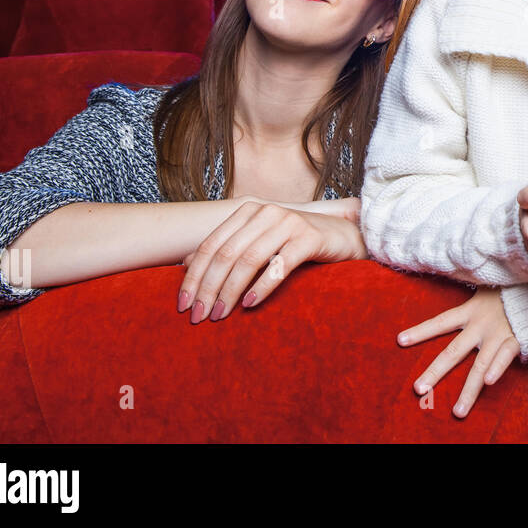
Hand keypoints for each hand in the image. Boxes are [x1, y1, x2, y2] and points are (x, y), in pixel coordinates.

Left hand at [178, 198, 364, 322]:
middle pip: (226, 254)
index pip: (211, 245)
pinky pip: (279, 265)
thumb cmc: (297, 243)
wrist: (344, 235)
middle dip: (208, 288)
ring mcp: (289, 222)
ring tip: (220, 315)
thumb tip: (186, 265)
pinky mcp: (309, 237)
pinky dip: (261, 286)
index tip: (183, 305)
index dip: (193, 277)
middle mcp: (266, 212)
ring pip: (249, 259)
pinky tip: (250, 304)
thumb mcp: (260, 242)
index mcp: (248, 211)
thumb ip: (230, 249)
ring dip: (230, 291)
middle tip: (199, 317)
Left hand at [397, 287, 520, 417]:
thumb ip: (474, 298)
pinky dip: (497, 369)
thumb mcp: (488, 287)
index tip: (400, 340)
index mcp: (471, 310)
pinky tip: (488, 383)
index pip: (440, 322)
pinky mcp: (517, 339)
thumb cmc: (512, 287)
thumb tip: (461, 289)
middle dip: (435, 372)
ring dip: (468, 391)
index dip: (421, 331)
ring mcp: (498, 334)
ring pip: (479, 366)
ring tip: (458, 412)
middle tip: (418, 390)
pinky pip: (505, 357)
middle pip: (453, 352)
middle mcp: (480, 325)